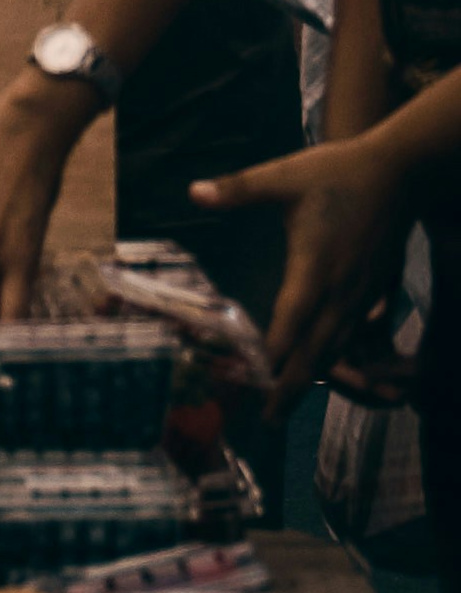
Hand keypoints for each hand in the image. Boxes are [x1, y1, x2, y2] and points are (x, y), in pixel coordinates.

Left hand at [192, 132, 411, 403]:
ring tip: (292, 398)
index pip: (292, 322)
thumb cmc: (336, 173)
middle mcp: (343, 289)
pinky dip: (345, 354)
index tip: (258, 386)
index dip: (276, 357)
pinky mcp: (379, 288)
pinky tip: (333, 365)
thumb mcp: (282, 175)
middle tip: (271, 420)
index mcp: (315, 267)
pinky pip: (363, 333)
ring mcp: (365, 293)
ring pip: (342, 345)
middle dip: (293, 386)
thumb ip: (238, 188)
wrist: (398, 172)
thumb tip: (194, 192)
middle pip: (319, 349)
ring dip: (318, 373)